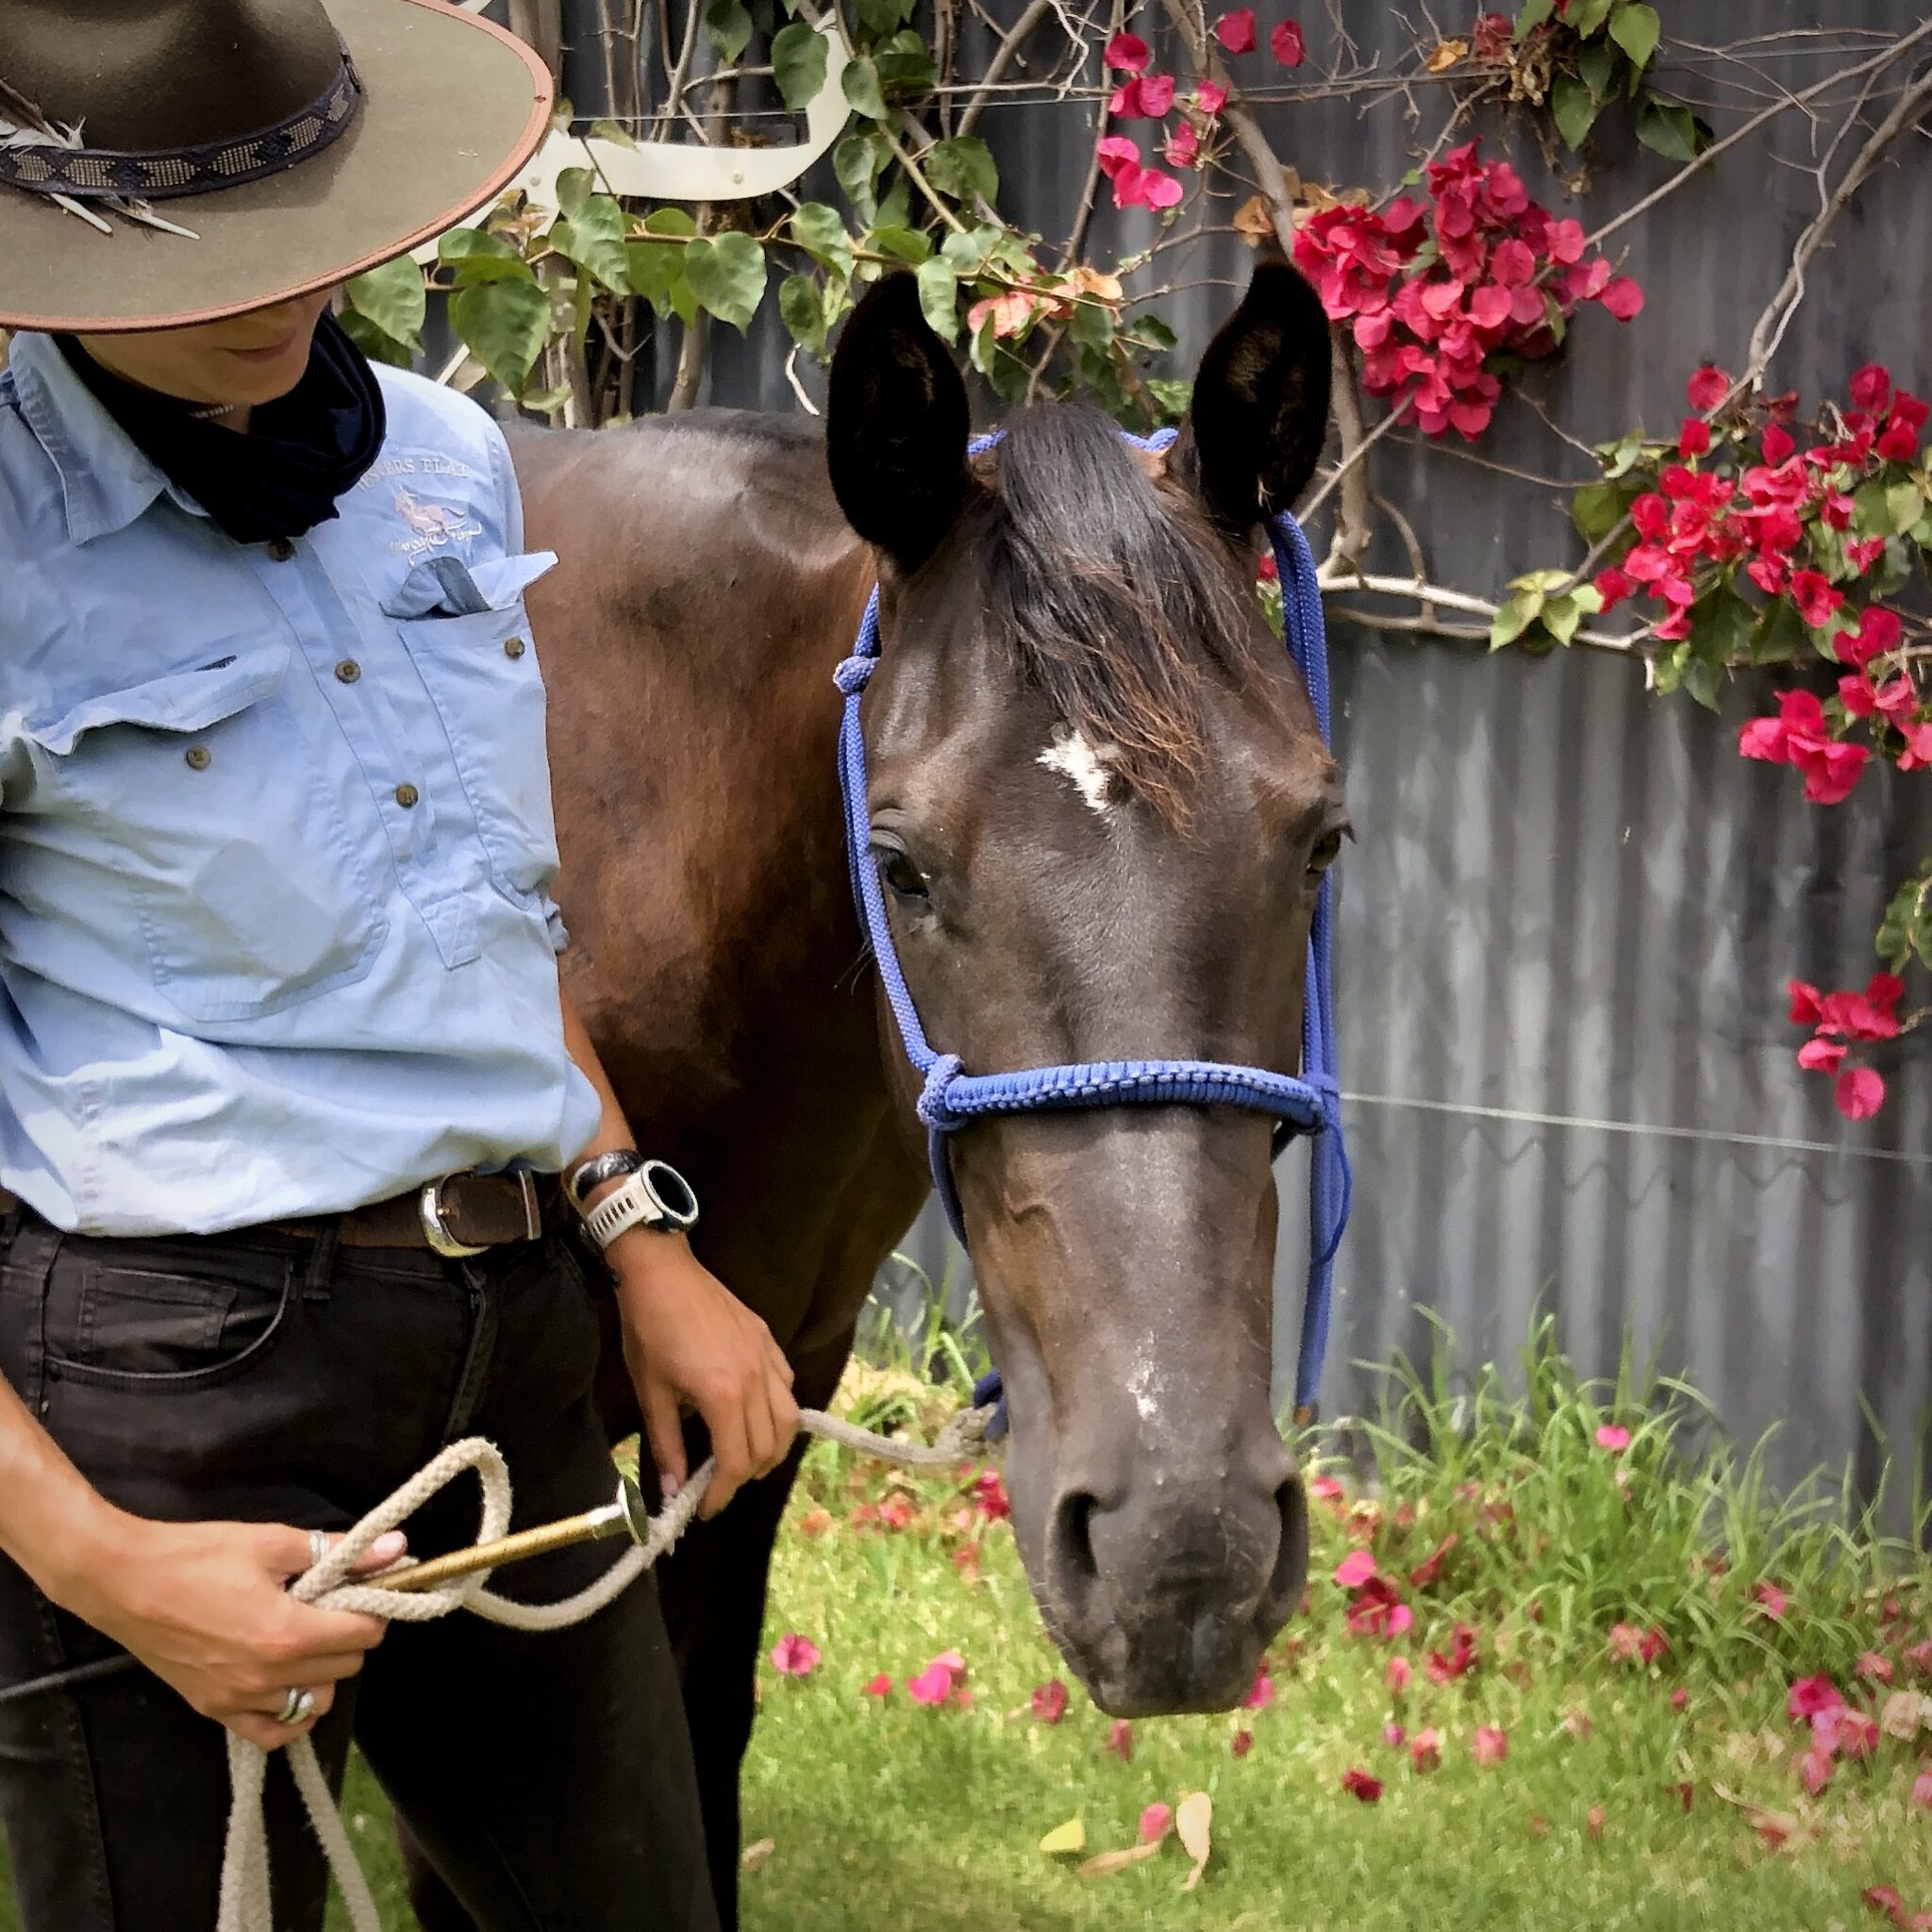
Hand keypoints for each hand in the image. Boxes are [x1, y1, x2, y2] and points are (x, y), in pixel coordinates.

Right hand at [63, 1512, 403, 1749]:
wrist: (124, 1583)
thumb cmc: (198, 1556)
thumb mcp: (273, 1544)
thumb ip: (339, 1553)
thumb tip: (397, 1549)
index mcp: (288, 1634)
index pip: (364, 1634)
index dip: (372, 1607)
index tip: (361, 1589)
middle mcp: (268, 1678)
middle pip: (345, 1667)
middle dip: (349, 1634)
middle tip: (330, 1606)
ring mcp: (240, 1700)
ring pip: (315, 1702)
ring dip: (323, 1672)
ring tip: (305, 1638)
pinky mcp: (214, 1711)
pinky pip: (273, 1733)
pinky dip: (291, 1713)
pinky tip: (288, 1683)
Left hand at [612, 1233, 797, 1519]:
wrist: (662, 1272)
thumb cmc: (648, 1330)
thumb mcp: (650, 1393)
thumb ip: (666, 1446)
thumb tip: (672, 1493)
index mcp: (722, 1395)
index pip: (735, 1463)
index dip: (721, 1494)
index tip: (703, 1509)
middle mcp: (754, 1380)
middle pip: (768, 1447)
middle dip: (745, 1476)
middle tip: (719, 1485)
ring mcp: (766, 1357)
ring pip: (789, 1418)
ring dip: (772, 1448)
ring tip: (745, 1458)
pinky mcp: (768, 1340)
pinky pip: (788, 1385)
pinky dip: (779, 1410)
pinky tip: (757, 1413)